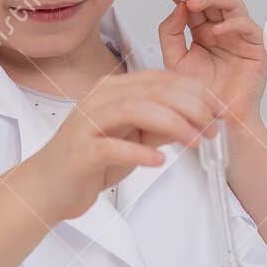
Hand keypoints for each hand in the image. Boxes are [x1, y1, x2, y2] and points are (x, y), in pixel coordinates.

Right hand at [22, 71, 222, 221]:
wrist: (47, 187)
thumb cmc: (90, 161)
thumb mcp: (133, 138)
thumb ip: (160, 126)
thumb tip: (197, 120)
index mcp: (113, 90)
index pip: (161, 79)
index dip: (196, 92)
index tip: (219, 110)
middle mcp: (99, 99)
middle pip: (152, 91)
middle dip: (191, 107)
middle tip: (212, 129)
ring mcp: (87, 124)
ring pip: (134, 109)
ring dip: (172, 123)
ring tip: (195, 141)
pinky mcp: (79, 152)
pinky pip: (112, 147)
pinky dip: (139, 152)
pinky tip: (159, 160)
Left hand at [156, 0, 266, 123]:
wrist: (215, 121)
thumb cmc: (197, 95)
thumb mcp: (174, 60)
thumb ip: (171, 32)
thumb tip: (178, 5)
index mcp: (204, 30)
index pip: (194, 2)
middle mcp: (224, 28)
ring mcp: (242, 36)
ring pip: (232, 2)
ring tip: (191, 3)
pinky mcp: (258, 48)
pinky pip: (248, 26)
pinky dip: (231, 25)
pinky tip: (214, 31)